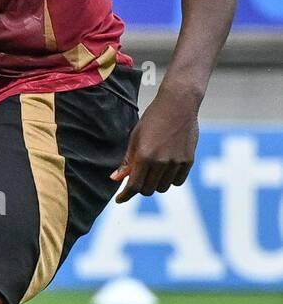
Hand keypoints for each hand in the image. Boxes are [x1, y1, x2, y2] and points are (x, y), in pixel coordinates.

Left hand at [110, 85, 199, 202]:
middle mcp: (161, 162)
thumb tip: (116, 178)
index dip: (125, 195)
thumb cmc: (153, 119)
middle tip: (138, 178)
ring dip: (155, 184)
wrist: (178, 104)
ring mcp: (176, 162)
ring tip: (153, 170)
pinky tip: (166, 169)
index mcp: (144, 156)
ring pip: (163, 188)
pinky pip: (177, 181)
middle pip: (148, 190)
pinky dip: (170, 180)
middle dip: (140, 187)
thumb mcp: (135, 137)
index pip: (134, 186)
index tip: (120, 199)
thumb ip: (127, 161)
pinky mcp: (188, 161)